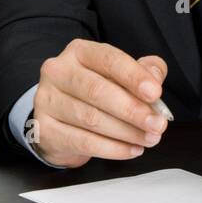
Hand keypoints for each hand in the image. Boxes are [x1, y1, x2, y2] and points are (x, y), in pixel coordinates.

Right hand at [28, 38, 169, 167]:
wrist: (59, 119)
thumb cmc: (93, 94)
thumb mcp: (118, 76)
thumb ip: (142, 72)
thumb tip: (156, 77)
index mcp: (79, 52)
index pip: (108, 59)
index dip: (133, 76)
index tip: (155, 93)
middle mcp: (58, 71)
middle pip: (97, 90)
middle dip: (132, 110)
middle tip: (157, 124)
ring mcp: (47, 100)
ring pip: (91, 119)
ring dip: (126, 132)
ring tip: (149, 139)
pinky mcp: (44, 128)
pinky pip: (82, 142)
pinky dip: (112, 149)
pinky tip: (131, 149)